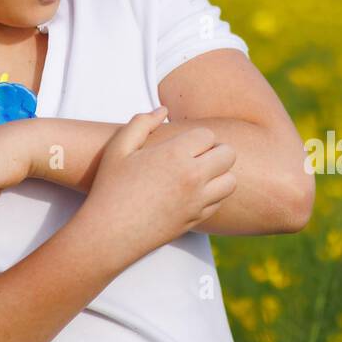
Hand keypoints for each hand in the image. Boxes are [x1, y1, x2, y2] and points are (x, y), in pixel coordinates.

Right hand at [79, 108, 236, 262]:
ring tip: (200, 173)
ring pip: (231, 180)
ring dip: (220, 173)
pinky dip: (213, 194)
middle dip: (216, 150)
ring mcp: (198, 201)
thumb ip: (141, 123)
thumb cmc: (110, 186)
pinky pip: (220, 201)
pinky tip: (194, 192)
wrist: (110, 232)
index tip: (183, 143)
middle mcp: (192, 177)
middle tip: (198, 154)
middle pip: (228, 154)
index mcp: (174, 155)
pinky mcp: (197, 219)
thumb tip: (164, 109)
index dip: (197, 136)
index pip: (208, 135)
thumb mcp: (119, 148)